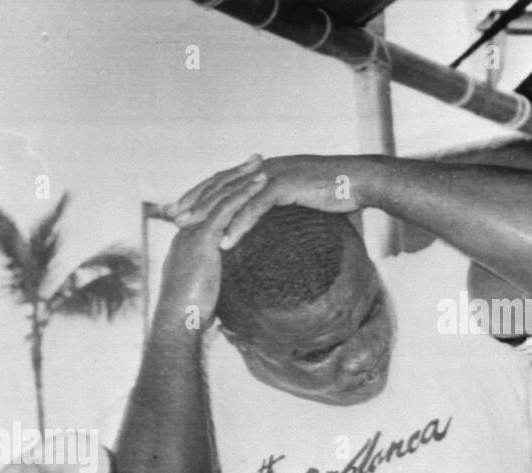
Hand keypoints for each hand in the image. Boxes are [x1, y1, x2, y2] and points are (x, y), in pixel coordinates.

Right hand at [153, 155, 272, 333]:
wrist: (178, 323)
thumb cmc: (190, 316)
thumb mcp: (203, 291)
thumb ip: (211, 280)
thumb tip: (221, 286)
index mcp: (186, 241)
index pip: (205, 207)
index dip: (225, 190)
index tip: (242, 178)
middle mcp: (186, 232)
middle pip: (211, 194)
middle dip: (234, 175)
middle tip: (255, 159)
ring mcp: (192, 233)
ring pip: (218, 196)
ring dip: (241, 177)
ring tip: (262, 163)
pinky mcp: (202, 240)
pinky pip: (225, 209)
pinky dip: (244, 193)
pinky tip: (260, 184)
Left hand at [165, 154, 370, 250]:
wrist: (359, 181)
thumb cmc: (332, 191)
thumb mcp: (298, 196)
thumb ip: (279, 203)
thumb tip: (269, 218)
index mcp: (261, 171)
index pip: (223, 180)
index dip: (200, 193)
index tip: (180, 208)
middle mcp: (262, 169)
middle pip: (220, 185)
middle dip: (195, 202)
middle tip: (172, 218)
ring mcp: (273, 175)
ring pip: (233, 196)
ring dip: (209, 215)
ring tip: (189, 232)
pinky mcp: (285, 186)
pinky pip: (256, 208)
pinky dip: (239, 226)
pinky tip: (225, 243)